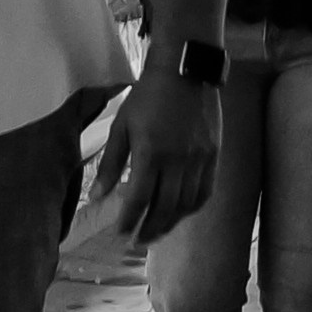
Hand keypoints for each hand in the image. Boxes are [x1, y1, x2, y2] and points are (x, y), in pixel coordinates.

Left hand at [95, 68, 224, 247]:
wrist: (185, 70)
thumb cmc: (148, 96)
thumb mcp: (122, 126)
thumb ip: (112, 164)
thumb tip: (98, 195)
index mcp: (151, 152)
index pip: (140, 199)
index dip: (130, 220)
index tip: (121, 233)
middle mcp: (177, 160)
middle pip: (165, 208)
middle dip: (150, 229)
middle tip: (138, 241)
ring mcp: (199, 159)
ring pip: (186, 204)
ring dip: (171, 222)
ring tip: (157, 231)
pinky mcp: (213, 155)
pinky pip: (205, 191)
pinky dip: (192, 207)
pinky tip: (181, 212)